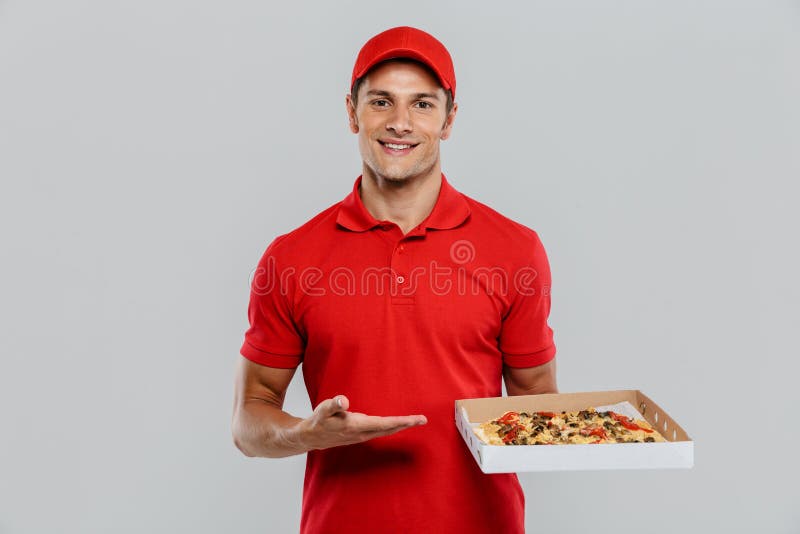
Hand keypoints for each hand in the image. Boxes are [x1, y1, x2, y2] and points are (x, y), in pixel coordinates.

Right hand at [296, 395, 426, 450]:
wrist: (310, 437)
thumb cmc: (318, 421)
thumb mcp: (322, 410)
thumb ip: (333, 404)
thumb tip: (343, 401)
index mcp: (356, 426)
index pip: (384, 424)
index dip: (401, 421)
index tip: (415, 419)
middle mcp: (362, 433)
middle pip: (389, 429)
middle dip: (406, 424)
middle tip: (423, 419)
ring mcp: (361, 436)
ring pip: (385, 431)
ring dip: (400, 426)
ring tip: (414, 420)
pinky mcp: (360, 435)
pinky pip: (380, 431)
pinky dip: (391, 427)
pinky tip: (397, 424)